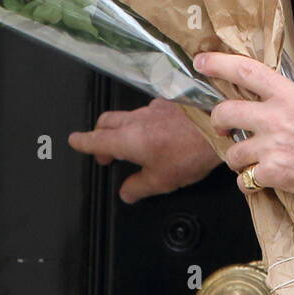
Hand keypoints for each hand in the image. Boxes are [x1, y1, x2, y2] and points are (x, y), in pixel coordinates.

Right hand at [68, 98, 221, 203]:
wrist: (218, 124)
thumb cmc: (191, 151)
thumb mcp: (162, 180)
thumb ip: (139, 187)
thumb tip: (126, 192)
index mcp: (127, 139)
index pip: (95, 140)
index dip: (82, 142)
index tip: (74, 141)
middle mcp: (137, 119)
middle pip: (106, 122)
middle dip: (99, 135)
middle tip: (104, 152)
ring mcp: (153, 108)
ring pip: (128, 115)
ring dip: (123, 128)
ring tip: (133, 145)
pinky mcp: (170, 102)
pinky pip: (149, 110)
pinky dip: (145, 121)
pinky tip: (158, 131)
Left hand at [195, 51, 293, 206]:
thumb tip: (283, 103)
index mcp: (289, 96)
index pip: (247, 72)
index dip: (220, 64)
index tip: (201, 62)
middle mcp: (276, 118)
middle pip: (226, 113)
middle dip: (218, 121)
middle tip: (223, 128)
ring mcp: (273, 147)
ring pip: (233, 153)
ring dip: (239, 160)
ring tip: (254, 163)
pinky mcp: (274, 174)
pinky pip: (245, 181)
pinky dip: (250, 184)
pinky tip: (263, 182)